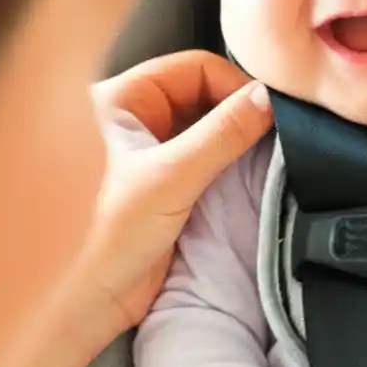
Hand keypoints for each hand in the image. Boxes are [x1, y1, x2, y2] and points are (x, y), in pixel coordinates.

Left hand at [78, 50, 272, 345]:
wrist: (92, 298)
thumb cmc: (106, 236)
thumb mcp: (171, 177)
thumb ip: (222, 135)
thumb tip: (267, 100)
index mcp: (118, 99)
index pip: (193, 67)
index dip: (234, 85)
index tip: (269, 112)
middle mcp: (133, 118)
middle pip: (204, 94)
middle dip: (239, 111)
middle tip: (274, 133)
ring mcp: (150, 151)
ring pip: (208, 127)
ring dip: (237, 140)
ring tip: (265, 155)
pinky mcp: (164, 182)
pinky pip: (206, 158)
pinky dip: (230, 163)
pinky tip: (249, 176)